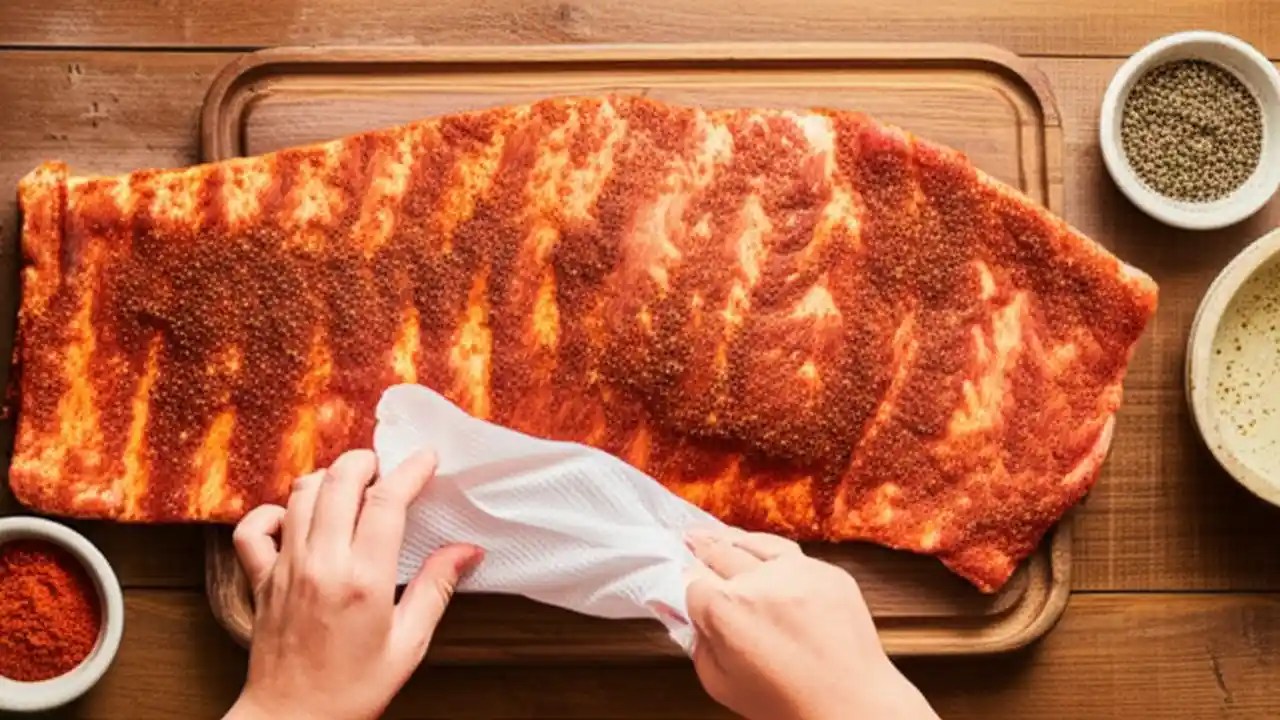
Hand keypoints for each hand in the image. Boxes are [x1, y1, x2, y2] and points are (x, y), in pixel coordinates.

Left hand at [224, 449, 482, 719]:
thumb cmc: (352, 690)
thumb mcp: (409, 643)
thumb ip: (436, 588)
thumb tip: (467, 551)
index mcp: (364, 580)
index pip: (386, 501)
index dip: (410, 470)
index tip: (426, 458)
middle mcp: (321, 564)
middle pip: (339, 480)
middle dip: (367, 461)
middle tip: (387, 469)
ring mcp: (285, 568)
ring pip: (300, 493)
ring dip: (329, 478)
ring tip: (351, 488)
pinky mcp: (260, 578)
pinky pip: (254, 526)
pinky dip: (274, 511)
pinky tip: (296, 519)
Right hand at [685, 529, 937, 719]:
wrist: (853, 708)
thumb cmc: (791, 706)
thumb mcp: (720, 684)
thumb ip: (699, 643)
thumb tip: (691, 617)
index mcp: (726, 610)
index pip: (688, 578)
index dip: (680, 577)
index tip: (675, 573)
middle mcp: (760, 583)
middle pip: (716, 550)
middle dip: (699, 547)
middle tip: (687, 542)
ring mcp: (798, 572)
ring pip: (753, 541)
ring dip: (730, 538)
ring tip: (716, 537)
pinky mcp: (827, 572)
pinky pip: (789, 551)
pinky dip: (769, 552)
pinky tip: (758, 551)